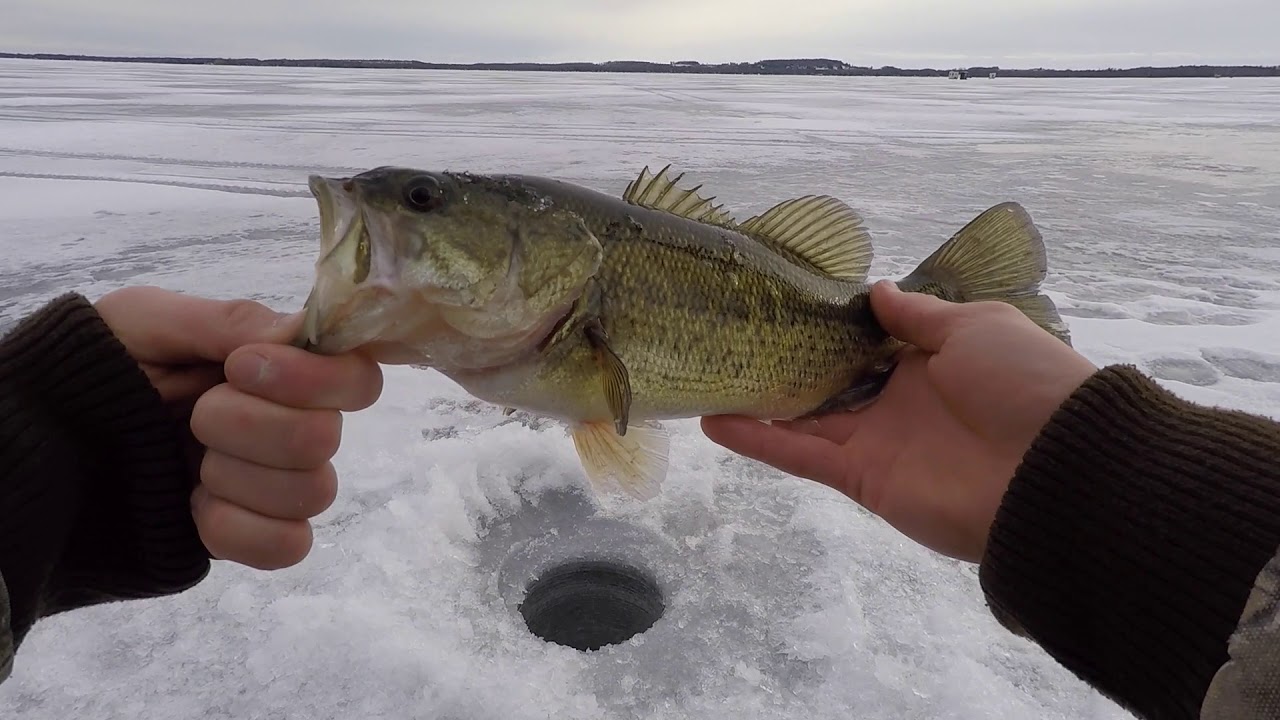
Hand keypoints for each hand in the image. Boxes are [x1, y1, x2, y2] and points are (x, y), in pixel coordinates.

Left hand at [95, 287, 382, 569]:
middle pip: (326, 438)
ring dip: (234, 474)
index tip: (240, 369)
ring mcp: (281, 487)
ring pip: (311, 493)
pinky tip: (196, 505)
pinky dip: (236, 526)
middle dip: (246, 425)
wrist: (53, 445)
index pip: (358, 378)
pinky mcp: (258, 536)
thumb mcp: (149, 322)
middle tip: (193, 417)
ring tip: (187, 463)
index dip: (313, 378)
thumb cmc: (104, 370)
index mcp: (287, 371)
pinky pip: (288, 545)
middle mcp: (299, 427)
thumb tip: (301, 333)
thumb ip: (228, 322)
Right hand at [701, 281, 1096, 561]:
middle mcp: (898, 400)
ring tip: (708, 377)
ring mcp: (876, 441)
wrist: (1052, 472)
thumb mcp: (976, 326)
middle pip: (829, 379)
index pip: (868, 340)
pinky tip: (714, 421)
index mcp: (931, 360)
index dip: (828, 323)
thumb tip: (874, 290)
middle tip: (729, 334)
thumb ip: (919, 314)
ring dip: (759, 401)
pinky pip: (802, 456)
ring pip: (804, 418)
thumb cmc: (1021, 383)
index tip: (781, 301)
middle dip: (785, 361)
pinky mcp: (860, 478)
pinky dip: (759, 441)